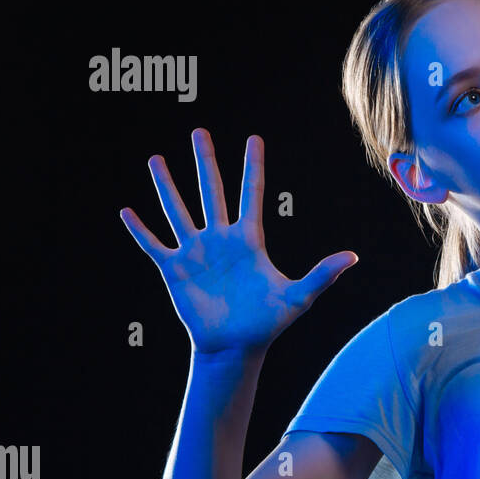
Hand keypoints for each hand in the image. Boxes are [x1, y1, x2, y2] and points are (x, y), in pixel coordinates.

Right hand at [119, 128, 357, 355]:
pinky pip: (154, 245)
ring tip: (155, 160)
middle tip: (199, 132)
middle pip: (211, 191)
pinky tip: (126, 211)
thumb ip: (322, 274)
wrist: (235, 346)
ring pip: (178, 211)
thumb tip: (353, 258)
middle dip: (205, 162)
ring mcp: (195, 252)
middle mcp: (220, 239)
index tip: (254, 139)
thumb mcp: (298, 296)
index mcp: (249, 240)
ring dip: (166, 185)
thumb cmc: (267, 322)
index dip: (253, 167)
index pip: (251, 194)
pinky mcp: (174, 270)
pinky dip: (140, 230)